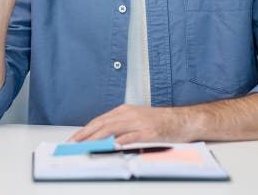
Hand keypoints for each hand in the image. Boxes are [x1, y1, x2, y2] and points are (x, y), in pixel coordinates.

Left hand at [69, 105, 190, 144]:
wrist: (183, 120)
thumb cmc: (161, 122)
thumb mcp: (137, 120)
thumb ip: (120, 127)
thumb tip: (103, 139)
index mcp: (125, 111)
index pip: (100, 120)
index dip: (85, 130)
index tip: (75, 138)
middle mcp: (130, 114)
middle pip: (102, 124)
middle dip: (86, 134)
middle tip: (74, 144)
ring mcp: (139, 122)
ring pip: (113, 129)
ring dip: (97, 138)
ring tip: (86, 145)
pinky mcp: (149, 131)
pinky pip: (132, 136)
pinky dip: (121, 140)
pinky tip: (112, 145)